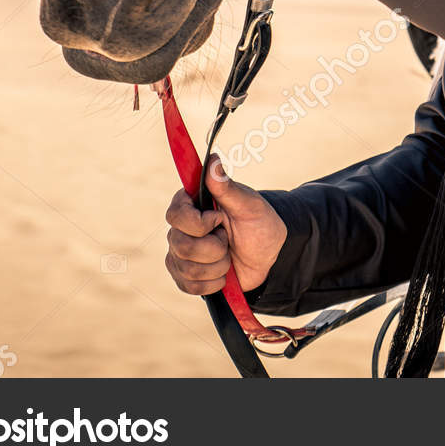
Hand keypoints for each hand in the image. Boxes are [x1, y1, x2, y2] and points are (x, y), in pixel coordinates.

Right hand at [164, 155, 287, 294]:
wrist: (268, 256)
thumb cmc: (260, 224)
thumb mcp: (250, 205)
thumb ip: (227, 187)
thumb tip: (212, 159)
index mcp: (191, 204)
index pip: (175, 215)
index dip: (198, 224)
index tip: (220, 220)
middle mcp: (180, 228)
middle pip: (180, 245)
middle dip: (214, 248)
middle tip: (229, 239)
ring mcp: (179, 254)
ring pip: (187, 268)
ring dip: (218, 265)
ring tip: (229, 255)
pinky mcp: (183, 275)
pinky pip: (190, 286)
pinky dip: (214, 282)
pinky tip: (224, 273)